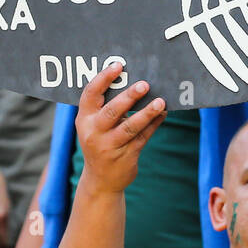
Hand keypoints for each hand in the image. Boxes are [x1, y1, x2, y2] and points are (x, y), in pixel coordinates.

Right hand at [75, 64, 165, 194]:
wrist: (101, 181)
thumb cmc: (101, 143)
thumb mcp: (96, 126)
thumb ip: (107, 107)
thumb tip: (135, 83)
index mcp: (84, 119)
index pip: (90, 95)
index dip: (103, 79)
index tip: (118, 65)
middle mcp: (94, 133)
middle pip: (112, 111)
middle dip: (129, 97)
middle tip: (144, 84)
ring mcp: (109, 146)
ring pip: (130, 127)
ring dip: (147, 113)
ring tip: (160, 102)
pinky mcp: (125, 157)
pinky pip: (142, 137)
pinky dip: (154, 125)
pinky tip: (163, 115)